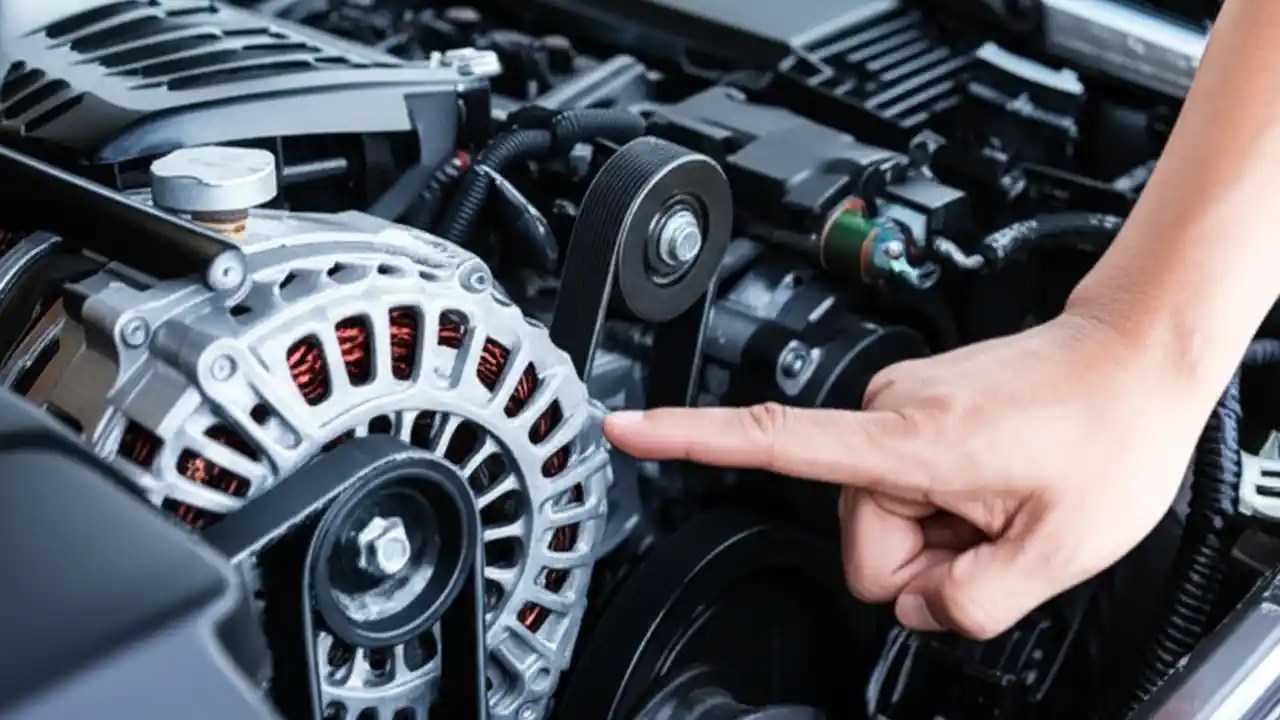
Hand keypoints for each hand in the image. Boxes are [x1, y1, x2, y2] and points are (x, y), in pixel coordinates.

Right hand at [604, 307, 1219, 638]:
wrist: (1132, 355)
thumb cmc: (1107, 432)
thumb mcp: (1059, 553)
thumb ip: (970, 605)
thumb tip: (914, 606)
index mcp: (909, 441)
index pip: (775, 440)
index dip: (690, 440)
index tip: (624, 427)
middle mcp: (888, 412)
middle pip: (858, 537)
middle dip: (918, 556)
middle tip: (989, 531)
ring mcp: (898, 407)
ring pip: (879, 516)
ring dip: (933, 531)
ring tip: (995, 501)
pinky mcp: (910, 409)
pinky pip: (897, 485)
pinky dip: (937, 504)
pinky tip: (987, 485)